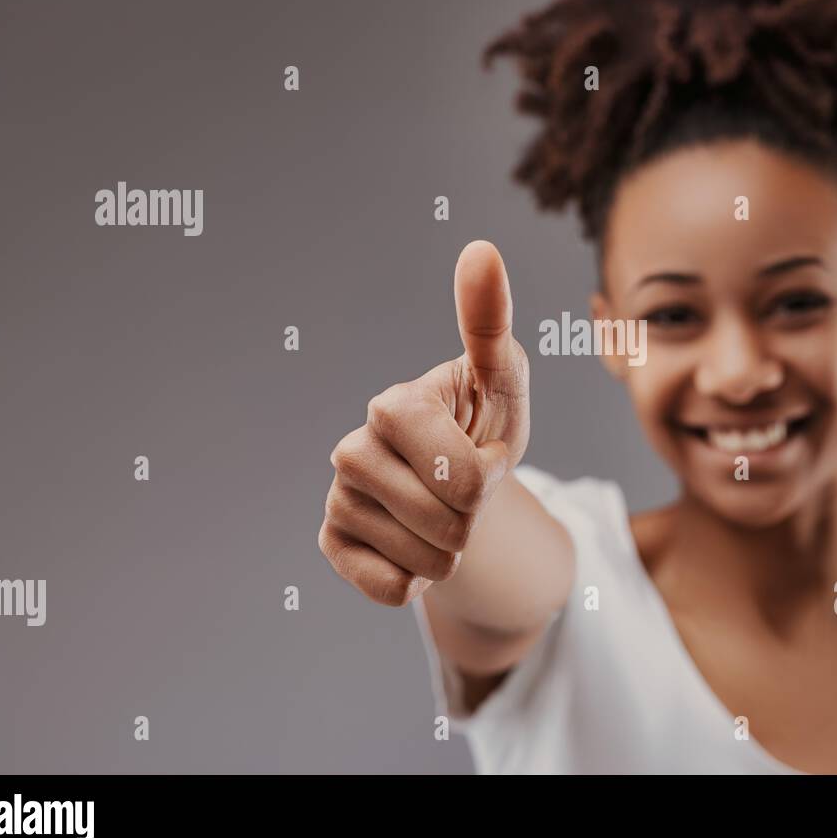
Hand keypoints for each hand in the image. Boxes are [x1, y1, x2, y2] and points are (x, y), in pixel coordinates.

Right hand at [318, 240, 530, 605]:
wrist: (461, 483)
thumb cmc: (483, 420)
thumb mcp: (504, 377)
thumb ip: (490, 321)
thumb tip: (482, 249)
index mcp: (394, 406)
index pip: (458, 474)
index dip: (487, 475)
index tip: (484, 451)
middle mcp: (353, 449)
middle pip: (447, 523)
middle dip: (476, 519)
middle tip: (464, 490)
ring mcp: (339, 498)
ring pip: (426, 561)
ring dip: (453, 551)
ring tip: (442, 514)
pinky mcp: (333, 543)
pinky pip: (392, 589)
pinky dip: (419, 580)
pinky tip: (413, 546)